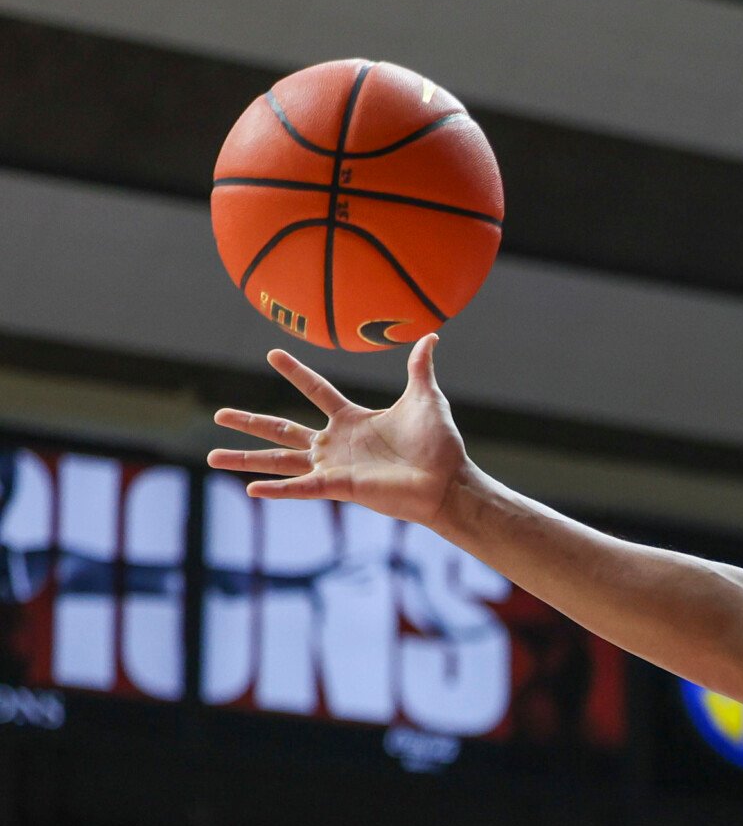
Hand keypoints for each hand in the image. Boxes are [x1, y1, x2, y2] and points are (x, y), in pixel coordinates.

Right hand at [208, 336, 471, 527]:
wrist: (449, 480)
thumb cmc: (439, 444)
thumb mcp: (426, 398)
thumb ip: (420, 368)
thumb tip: (431, 336)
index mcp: (353, 419)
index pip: (317, 390)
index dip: (296, 372)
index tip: (272, 354)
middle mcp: (337, 443)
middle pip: (282, 429)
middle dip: (249, 422)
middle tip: (217, 413)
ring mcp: (334, 466)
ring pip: (279, 461)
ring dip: (245, 459)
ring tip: (211, 455)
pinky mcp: (339, 486)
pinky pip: (302, 488)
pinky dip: (277, 489)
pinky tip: (250, 489)